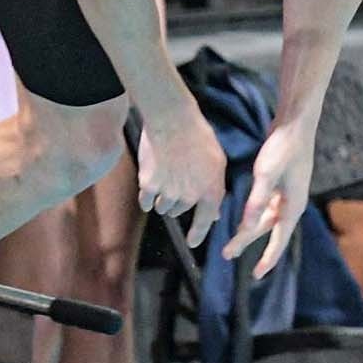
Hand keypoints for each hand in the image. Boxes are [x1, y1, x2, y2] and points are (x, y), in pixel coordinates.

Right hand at [138, 104, 226, 223]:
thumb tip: (214, 214)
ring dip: (163, 197)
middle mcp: (190, 196)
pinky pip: (146, 201)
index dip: (198, 234)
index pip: (204, 221)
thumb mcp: (216, 162)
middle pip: (180, 211)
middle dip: (179, 201)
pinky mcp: (149, 185)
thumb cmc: (198, 136)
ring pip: (163, 207)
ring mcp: (168, 192)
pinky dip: (147, 196)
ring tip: (165, 173)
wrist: (173, 120)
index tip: (191, 242)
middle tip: (178, 179)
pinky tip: (150, 180)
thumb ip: (214, 188)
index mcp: (211, 191)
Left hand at [221, 122, 314, 279]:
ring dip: (248, 227)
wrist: (295, 122)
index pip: (280, 240)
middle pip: (268, 229)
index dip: (268, 258)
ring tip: (230, 237)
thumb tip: (245, 226)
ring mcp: (287, 192)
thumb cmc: (283, 147)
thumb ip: (256, 201)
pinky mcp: (280, 181)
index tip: (257, 274)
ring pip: (265, 217)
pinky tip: (243, 212)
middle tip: (227, 254)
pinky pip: (265, 205)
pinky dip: (253, 212)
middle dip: (247, 242)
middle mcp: (291, 202)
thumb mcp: (266, 174)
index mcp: (293, 205)